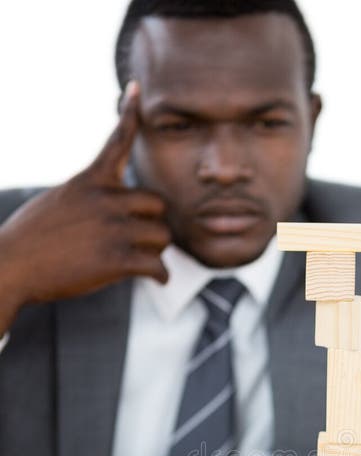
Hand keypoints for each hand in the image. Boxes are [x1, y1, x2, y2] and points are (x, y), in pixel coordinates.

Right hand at [0, 81, 169, 330]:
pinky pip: (157, 266)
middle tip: (144, 239)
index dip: (129, 115)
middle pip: (157, 204)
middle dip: (153, 222)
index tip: (135, 89)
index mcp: (89, 182)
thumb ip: (90, 197)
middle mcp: (105, 199)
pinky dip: (161, 275)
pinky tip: (158, 279)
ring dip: (157, 250)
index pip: (116, 142)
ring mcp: (113, 229)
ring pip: (162, 236)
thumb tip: (114, 207)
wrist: (12, 266)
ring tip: (144, 260)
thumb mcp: (60, 202)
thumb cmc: (33, 239)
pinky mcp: (117, 260)